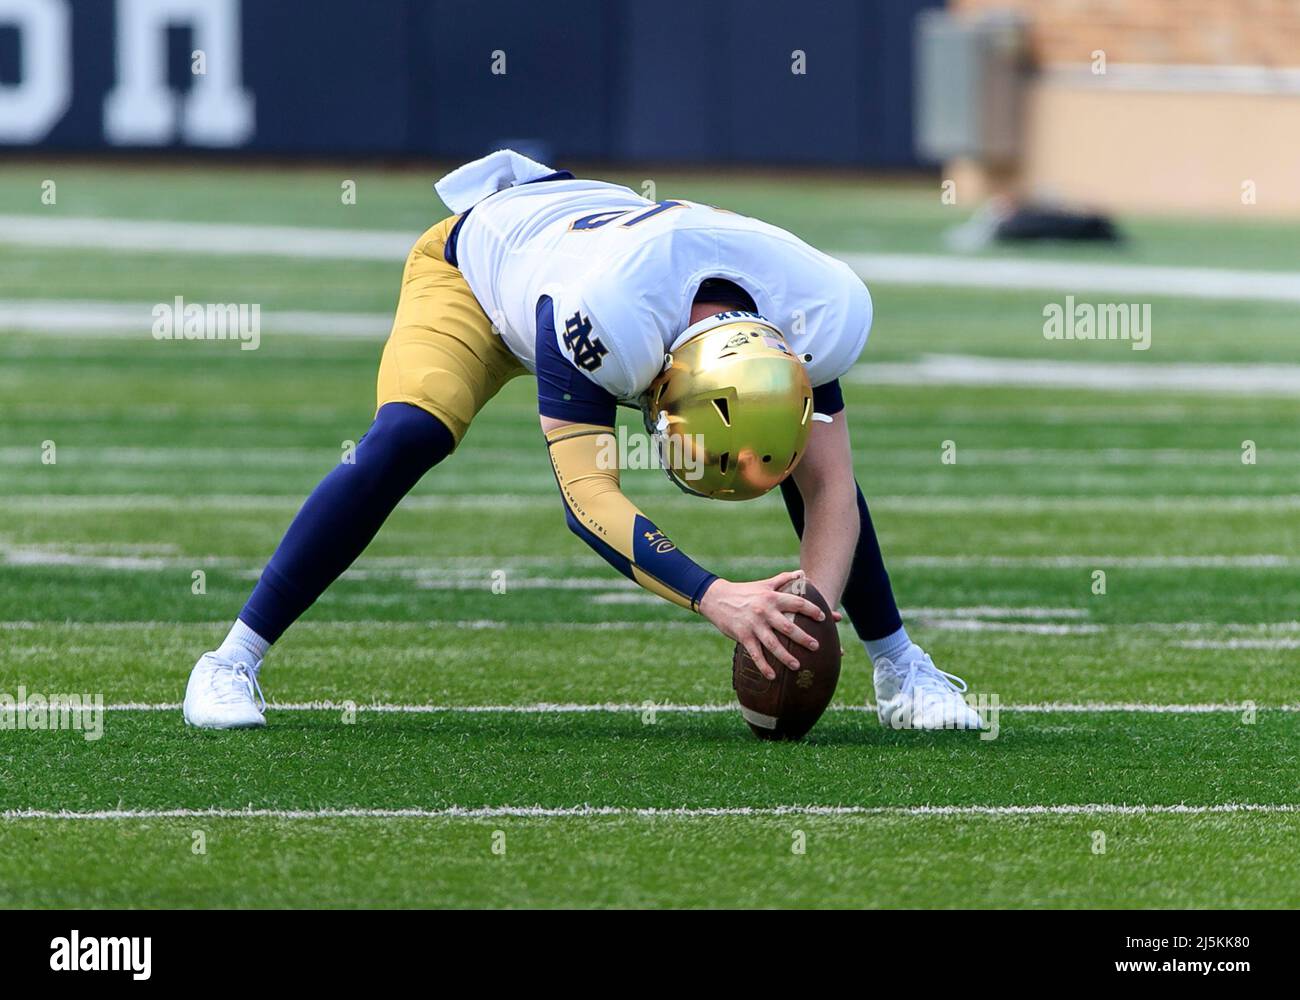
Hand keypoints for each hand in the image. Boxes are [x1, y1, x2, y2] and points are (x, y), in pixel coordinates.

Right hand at [698, 570, 825, 679]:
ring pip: (772, 643)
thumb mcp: (764, 584)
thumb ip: (784, 579)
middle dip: (803, 638)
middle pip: (787, 627)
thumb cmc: (745, 591)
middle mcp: (764, 611)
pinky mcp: (743, 636)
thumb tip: (803, 574)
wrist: (716, 598)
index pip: (796, 603)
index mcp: (772, 597)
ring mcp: (753, 625)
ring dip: (786, 656)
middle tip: (816, 646)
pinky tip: (772, 676)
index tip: (824, 618)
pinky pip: (755, 654)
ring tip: (797, 666)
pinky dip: (764, 666)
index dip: (811, 610)